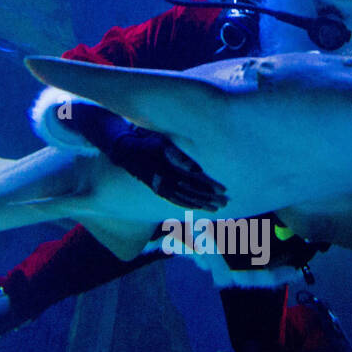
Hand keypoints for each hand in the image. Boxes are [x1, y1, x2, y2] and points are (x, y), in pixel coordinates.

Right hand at [106, 126, 228, 211]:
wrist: (126, 153)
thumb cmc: (148, 143)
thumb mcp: (164, 144)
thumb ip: (181, 157)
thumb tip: (199, 170)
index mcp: (171, 171)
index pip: (195, 180)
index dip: (210, 186)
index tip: (223, 190)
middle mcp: (167, 183)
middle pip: (193, 193)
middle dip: (210, 198)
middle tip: (225, 203)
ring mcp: (162, 188)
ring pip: (185, 199)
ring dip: (201, 204)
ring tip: (216, 208)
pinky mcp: (158, 191)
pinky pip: (175, 201)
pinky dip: (187, 205)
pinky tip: (197, 207)